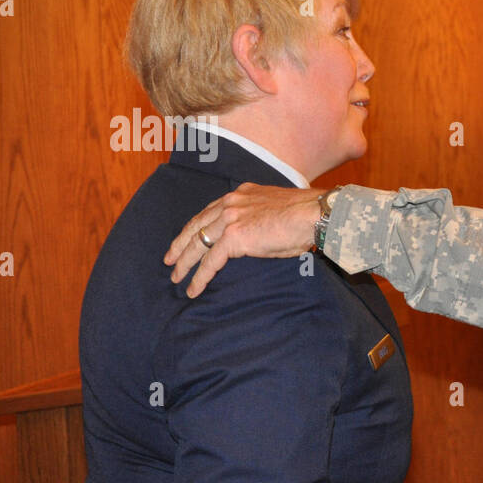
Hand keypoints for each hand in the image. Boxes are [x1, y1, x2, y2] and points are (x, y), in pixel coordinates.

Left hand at [164, 183, 323, 297]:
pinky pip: (210, 261)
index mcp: (241, 194)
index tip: (188, 238)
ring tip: (176, 277)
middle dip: (180, 244)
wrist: (313, 213)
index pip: (210, 211)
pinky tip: (193, 288)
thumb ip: (260, 217)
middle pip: (196, 225)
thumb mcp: (277, 209)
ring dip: (184, 263)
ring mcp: (230, 219)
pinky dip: (200, 277)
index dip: (196, 226)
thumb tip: (260, 234)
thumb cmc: (306, 215)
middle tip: (169, 259)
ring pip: (198, 244)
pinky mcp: (234, 237)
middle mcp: (231, 202)